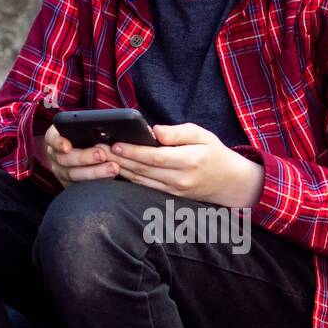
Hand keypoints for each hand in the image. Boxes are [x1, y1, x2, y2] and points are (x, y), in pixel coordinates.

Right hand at [39, 124, 125, 186]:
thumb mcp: (86, 126)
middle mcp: (55, 154)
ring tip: (113, 168)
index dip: (58, 142)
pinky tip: (111, 177)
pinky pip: (80, 186)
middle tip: (102, 154)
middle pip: (64, 158)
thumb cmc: (89, 133)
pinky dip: (96, 181)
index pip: (51, 138)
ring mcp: (60, 171)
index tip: (67, 147)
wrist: (90, 147)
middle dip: (84, 157)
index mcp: (55, 137)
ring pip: (72, 174)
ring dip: (94, 172)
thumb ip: (90, 126)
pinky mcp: (69, 184)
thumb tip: (104, 128)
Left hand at [109, 123, 263, 207]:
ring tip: (100, 158)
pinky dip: (129, 178)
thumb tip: (154, 131)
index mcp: (189, 161)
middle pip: (143, 170)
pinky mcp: (170, 195)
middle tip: (97, 149)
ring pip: (141, 180)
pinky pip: (145, 187)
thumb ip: (177, 133)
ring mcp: (174, 190)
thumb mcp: (201, 134)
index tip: (116, 144)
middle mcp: (180, 179)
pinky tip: (115, 169)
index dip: (133, 152)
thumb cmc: (214, 153)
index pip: (155, 157)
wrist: (229, 181)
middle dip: (118, 159)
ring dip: (119, 169)